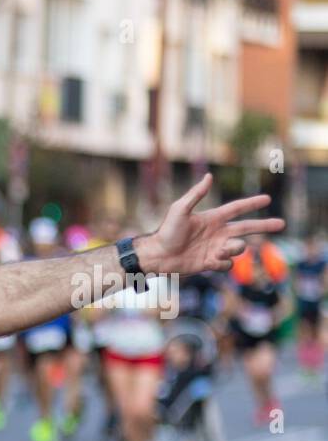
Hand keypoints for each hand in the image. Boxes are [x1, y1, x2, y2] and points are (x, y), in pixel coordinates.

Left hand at [136, 173, 284, 274]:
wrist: (157, 255)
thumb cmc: (166, 231)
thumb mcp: (180, 210)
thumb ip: (195, 195)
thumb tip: (209, 176)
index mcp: (213, 219)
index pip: (237, 208)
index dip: (252, 203)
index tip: (268, 199)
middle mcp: (217, 233)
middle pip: (247, 228)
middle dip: (264, 225)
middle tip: (281, 224)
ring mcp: (215, 248)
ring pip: (239, 248)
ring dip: (235, 248)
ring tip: (222, 249)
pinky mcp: (210, 263)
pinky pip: (227, 264)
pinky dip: (224, 262)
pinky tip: (212, 261)